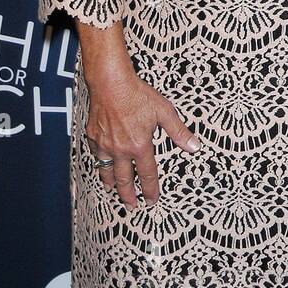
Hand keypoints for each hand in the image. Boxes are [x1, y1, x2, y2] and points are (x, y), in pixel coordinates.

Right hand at [85, 69, 199, 207]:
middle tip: (132, 205)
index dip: (150, 190)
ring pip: (106, 172)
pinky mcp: (93, 137)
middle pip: (124, 180)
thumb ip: (178, 132)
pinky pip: (96, 156)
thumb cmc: (137, 95)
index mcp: (139, 146)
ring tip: (114, 190)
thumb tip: (194, 146)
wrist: (110, 83)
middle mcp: (120, 150)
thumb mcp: (164, 111)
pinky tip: (102, 164)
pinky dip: (100, 163)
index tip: (152, 200)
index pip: (147, 175)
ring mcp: (104, 145)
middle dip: (129, 196)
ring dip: (112, 183)